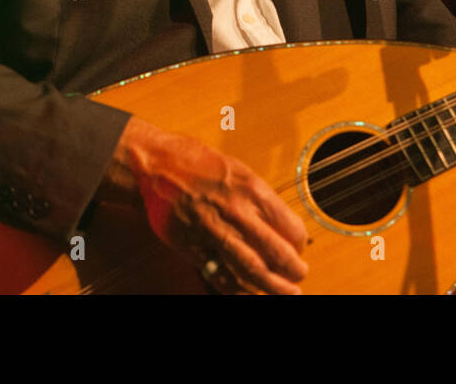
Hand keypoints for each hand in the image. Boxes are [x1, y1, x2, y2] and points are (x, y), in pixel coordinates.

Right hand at [97, 116, 308, 293]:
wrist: (156, 165)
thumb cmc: (196, 162)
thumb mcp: (238, 170)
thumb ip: (258, 198)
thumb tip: (280, 222)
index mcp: (252, 190)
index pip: (291, 227)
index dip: (299, 243)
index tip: (299, 248)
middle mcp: (237, 213)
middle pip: (277, 254)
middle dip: (293, 271)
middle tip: (298, 276)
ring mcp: (215, 233)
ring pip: (252, 270)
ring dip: (273, 286)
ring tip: (285, 293)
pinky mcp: (194, 247)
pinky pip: (221, 276)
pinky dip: (238, 288)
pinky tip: (247, 291)